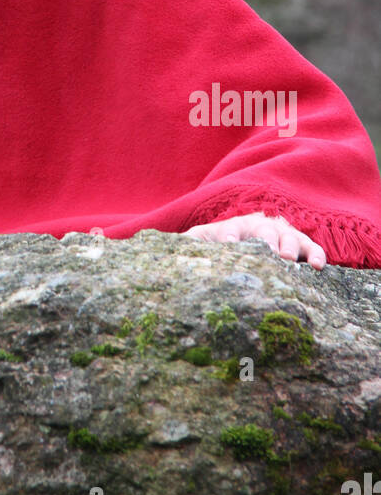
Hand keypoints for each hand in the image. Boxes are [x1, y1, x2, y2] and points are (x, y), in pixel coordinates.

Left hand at [180, 212, 325, 268]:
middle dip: (267, 240)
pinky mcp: (300, 247)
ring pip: (291, 237)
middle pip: (265, 230)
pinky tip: (319, 267)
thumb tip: (174, 249)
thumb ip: (189, 243)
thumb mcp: (202, 242)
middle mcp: (261, 228)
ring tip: (290, 259)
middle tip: (269, 252)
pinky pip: (312, 248)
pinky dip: (317, 255)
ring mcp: (282, 236)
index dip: (231, 237)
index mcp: (235, 227)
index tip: (229, 245)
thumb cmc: (220, 244)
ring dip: (292, 247)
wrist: (245, 241)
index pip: (232, 230)